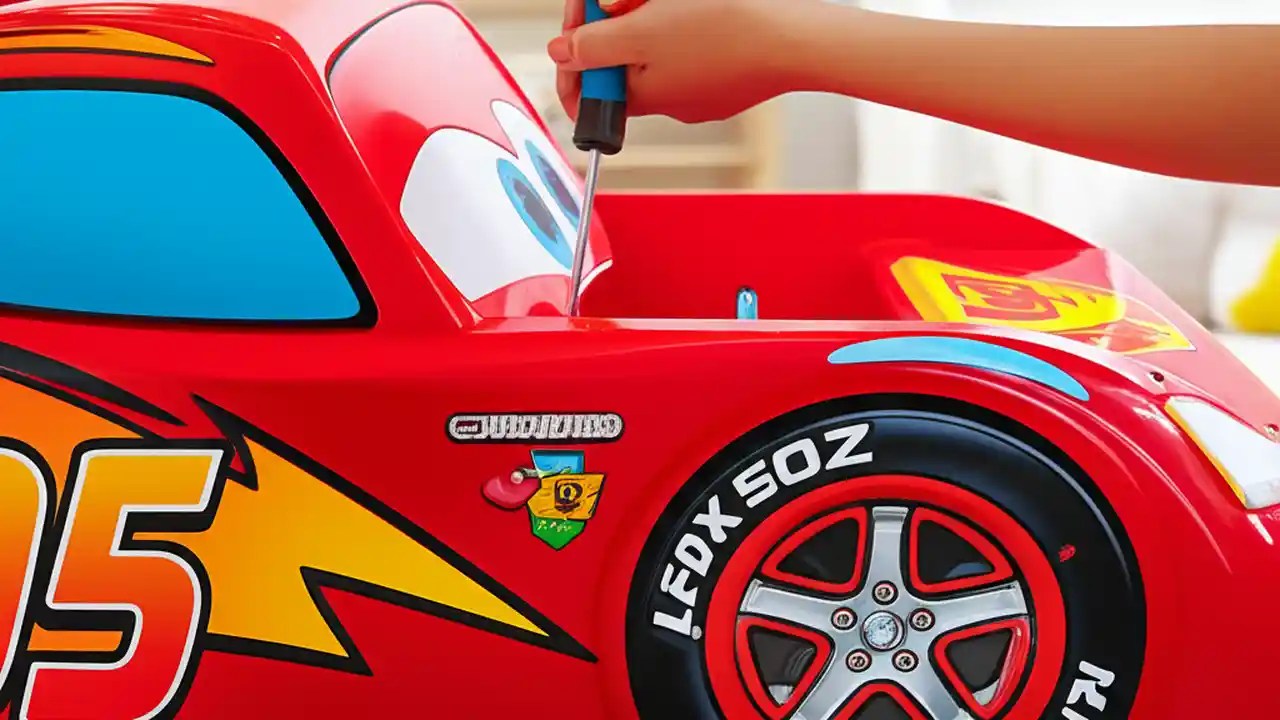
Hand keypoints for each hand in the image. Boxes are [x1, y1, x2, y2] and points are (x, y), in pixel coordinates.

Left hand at [548, 0, 813, 123]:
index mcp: (641, 98)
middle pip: (618, 61)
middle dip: (613, 21)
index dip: (572, 51)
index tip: (581, 13)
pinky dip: (681, 21)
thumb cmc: (727, 33)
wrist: (797, 39)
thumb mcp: (642, 32)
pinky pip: (688, 45)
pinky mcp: (726, 72)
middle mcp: (668, 102)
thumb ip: (594, 46)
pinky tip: (697, 7)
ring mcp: (700, 89)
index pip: (584, 92)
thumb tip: (560, 54)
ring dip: (648, 16)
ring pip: (654, 47)